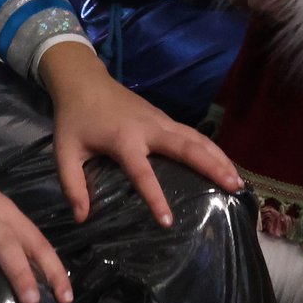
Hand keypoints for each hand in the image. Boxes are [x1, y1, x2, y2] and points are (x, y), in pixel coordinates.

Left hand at [39, 41, 242, 226]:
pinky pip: (193, 134)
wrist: (84, 81)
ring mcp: (161, 120)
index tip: (168, 221)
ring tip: (237, 180)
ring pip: (196, 138)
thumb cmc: (74, 118)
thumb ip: (72, 185)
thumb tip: (83, 217)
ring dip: (218, 156)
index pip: (142, 172)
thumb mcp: (65, 152)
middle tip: (233, 186)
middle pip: (186, 147)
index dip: (155, 196)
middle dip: (211, 165)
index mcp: (124, 139)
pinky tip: (223, 162)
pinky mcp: (165, 118)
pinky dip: (211, 148)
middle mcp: (149, 128)